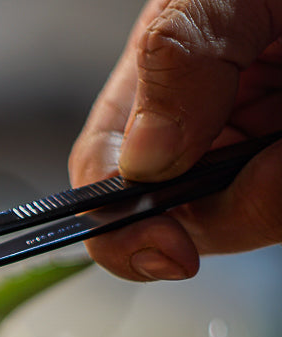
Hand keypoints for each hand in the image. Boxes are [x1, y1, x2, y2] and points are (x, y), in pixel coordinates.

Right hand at [69, 0, 281, 281]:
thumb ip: (179, 54)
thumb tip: (145, 160)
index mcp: (165, 79)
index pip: (107, 171)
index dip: (116, 221)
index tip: (163, 247)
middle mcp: (213, 119)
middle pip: (183, 212)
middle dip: (228, 207)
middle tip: (276, 174)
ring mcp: (268, 144)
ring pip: (254, 215)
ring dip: (276, 195)